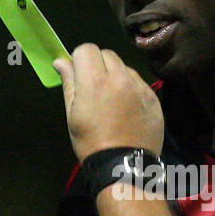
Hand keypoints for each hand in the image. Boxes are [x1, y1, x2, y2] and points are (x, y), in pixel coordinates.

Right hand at [54, 44, 163, 160]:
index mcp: (95, 81)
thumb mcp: (72, 114)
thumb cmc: (91, 142)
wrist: (123, 166)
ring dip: (116, 75)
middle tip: (95, 88)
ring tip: (113, 100)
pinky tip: (127, 108)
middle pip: (106, 54)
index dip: (79, 60)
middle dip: (98, 64)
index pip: (86, 49)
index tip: (79, 75)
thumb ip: (69, 83)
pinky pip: (139, 82)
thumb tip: (61, 61)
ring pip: (124, 67)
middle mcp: (120, 78)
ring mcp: (140, 87)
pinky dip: (131, 88)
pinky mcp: (153, 97)